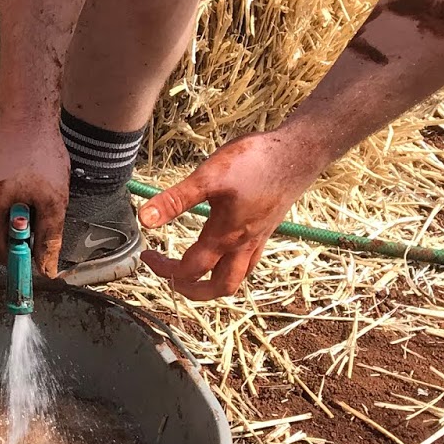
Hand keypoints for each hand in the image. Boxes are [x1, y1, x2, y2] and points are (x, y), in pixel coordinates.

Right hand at [0, 114, 70, 275]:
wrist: (26, 116)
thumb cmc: (39, 154)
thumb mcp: (53, 201)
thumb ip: (49, 238)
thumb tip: (47, 269)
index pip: (1, 254)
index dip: (23, 258)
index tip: (39, 252)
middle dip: (20, 230)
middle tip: (41, 209)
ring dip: (16, 214)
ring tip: (32, 191)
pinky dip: (9, 199)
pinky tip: (24, 180)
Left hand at [138, 130, 322, 299]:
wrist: (299, 151)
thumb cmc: (255, 161)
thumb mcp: (207, 177)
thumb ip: (175, 199)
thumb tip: (145, 219)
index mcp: (226, 236)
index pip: (191, 270)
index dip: (164, 270)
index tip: (146, 256)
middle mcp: (244, 244)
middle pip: (221, 287)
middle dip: (193, 291)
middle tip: (171, 278)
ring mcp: (260, 238)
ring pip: (238, 276)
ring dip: (214, 283)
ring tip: (194, 273)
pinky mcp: (268, 227)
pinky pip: (250, 260)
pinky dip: (233, 266)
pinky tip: (223, 249)